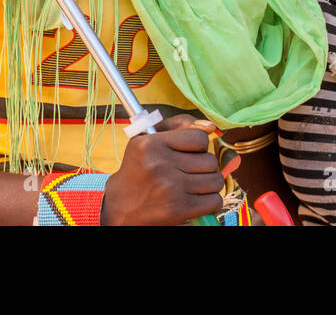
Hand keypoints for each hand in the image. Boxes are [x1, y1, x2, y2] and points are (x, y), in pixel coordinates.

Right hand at [101, 115, 224, 225]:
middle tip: (187, 172)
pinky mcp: (178, 210)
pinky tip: (196, 200)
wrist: (119, 208)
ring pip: (216, 181)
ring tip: (192, 186)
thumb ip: (180, 125)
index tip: (188, 154)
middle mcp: (160, 165)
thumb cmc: (140, 169)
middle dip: (203, 167)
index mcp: (150, 144)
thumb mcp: (149, 138)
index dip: (199, 147)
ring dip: (208, 185)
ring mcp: (170, 188)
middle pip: (210, 161)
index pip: (200, 138)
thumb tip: (211, 126)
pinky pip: (214, 201)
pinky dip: (210, 202)